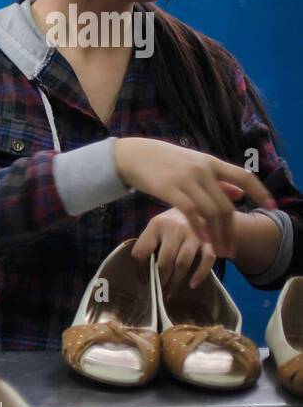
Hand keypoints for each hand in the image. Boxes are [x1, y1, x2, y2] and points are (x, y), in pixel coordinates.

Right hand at [114, 138, 274, 256]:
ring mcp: (186, 180)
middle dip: (231, 231)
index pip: (243, 177)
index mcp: (211, 163)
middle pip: (226, 205)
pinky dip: (198, 228)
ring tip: (218, 250)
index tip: (272, 206)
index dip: (260, 191)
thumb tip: (240, 195)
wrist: (134, 155)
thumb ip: (218, 180)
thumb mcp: (194, 165)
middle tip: (232, 249)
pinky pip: (190, 212)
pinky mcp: (169, 189)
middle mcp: (202, 170)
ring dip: (217, 235)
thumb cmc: (165, 162)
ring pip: (210, 212)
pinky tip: (201, 239)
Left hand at [133, 207, 219, 290]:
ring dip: (175, 281)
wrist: (204, 210)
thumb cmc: (174, 224)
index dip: (140, 269)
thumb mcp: (158, 228)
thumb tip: (143, 274)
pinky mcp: (211, 241)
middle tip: (159, 293)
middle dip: (160, 280)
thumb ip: (150, 244)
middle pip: (164, 260)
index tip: (144, 281)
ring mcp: (194, 234)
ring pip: (182, 263)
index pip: (141, 251)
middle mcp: (175, 228)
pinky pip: (206, 261)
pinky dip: (199, 274)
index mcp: (156, 224)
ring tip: (170, 293)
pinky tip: (192, 285)